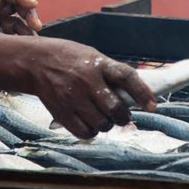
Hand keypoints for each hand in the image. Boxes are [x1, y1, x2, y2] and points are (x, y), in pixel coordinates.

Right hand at [24, 38, 155, 138]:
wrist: (35, 62)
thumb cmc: (70, 58)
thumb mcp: (92, 56)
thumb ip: (111, 73)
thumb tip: (135, 94)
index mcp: (98, 62)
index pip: (126, 77)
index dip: (142, 93)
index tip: (152, 106)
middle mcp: (86, 80)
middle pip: (115, 108)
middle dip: (123, 116)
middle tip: (122, 115)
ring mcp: (73, 97)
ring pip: (102, 124)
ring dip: (107, 125)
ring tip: (102, 117)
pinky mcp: (62, 112)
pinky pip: (85, 132)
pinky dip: (92, 132)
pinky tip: (90, 124)